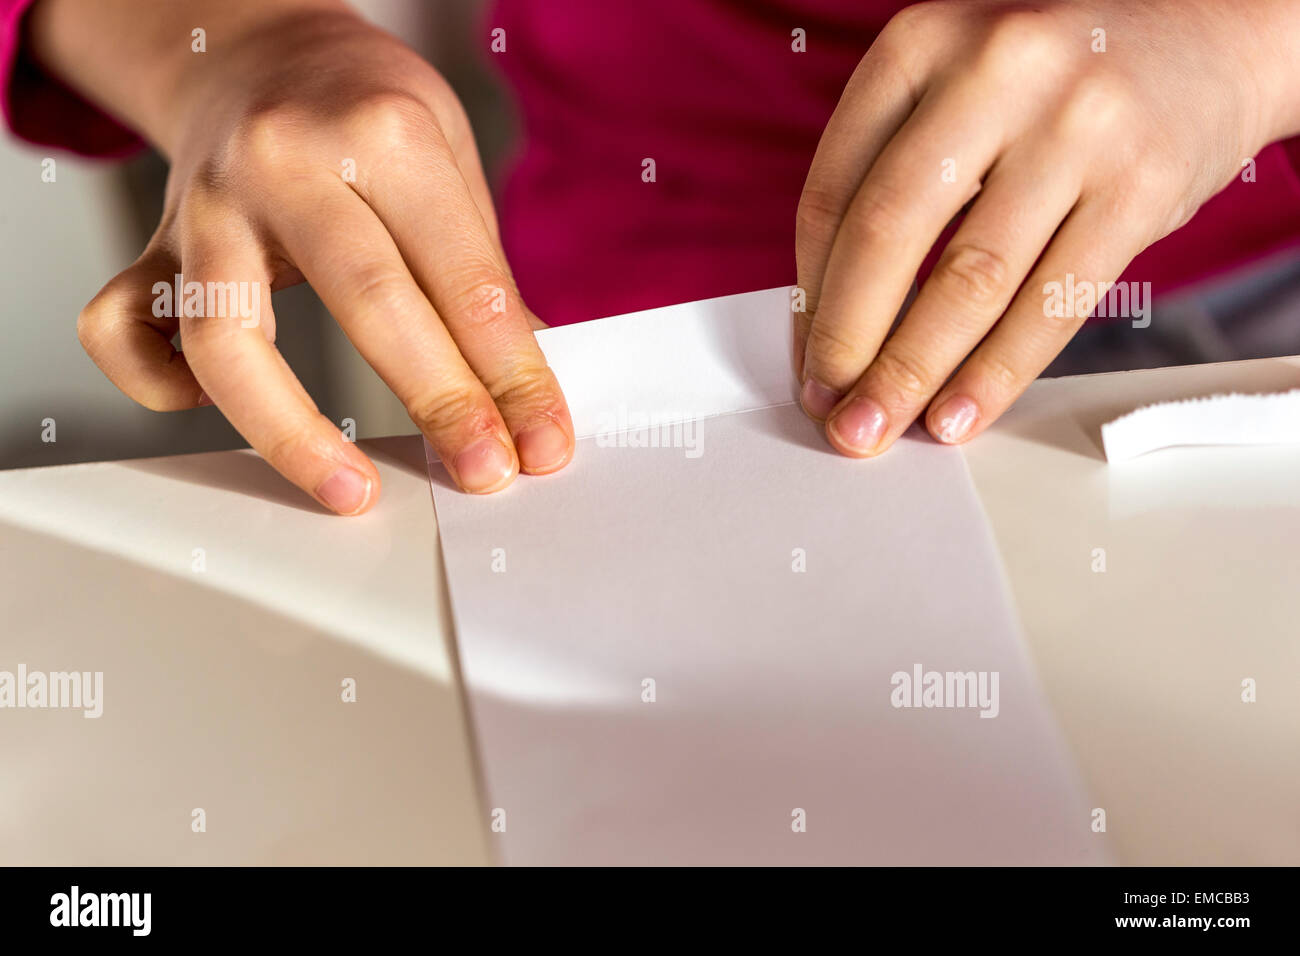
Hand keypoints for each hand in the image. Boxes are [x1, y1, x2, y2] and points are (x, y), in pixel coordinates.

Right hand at [66, 3, 572, 510]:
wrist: (261, 50)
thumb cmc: (367, 110)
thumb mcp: (452, 160)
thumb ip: (481, 272)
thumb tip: (520, 389)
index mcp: (383, 132)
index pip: (462, 277)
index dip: (512, 372)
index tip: (541, 439)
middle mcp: (285, 163)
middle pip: (368, 304)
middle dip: (440, 404)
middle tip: (485, 470)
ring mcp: (209, 206)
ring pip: (229, 338)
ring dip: (295, 433)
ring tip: (351, 490)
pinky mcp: (155, 242)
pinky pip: (122, 327)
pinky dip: (157, 384)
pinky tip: (214, 407)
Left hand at [795, 0, 1298, 455]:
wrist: (1207, 40)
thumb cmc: (1051, 88)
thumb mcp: (953, 93)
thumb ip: (891, 180)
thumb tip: (830, 324)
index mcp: (920, 43)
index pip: (833, 193)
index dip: (809, 297)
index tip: (805, 364)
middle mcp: (994, 71)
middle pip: (888, 235)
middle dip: (848, 344)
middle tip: (831, 413)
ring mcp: (1075, 126)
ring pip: (969, 280)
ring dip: (913, 372)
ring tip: (881, 428)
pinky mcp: (1140, 186)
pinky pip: (1051, 305)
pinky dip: (997, 374)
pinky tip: (960, 414)